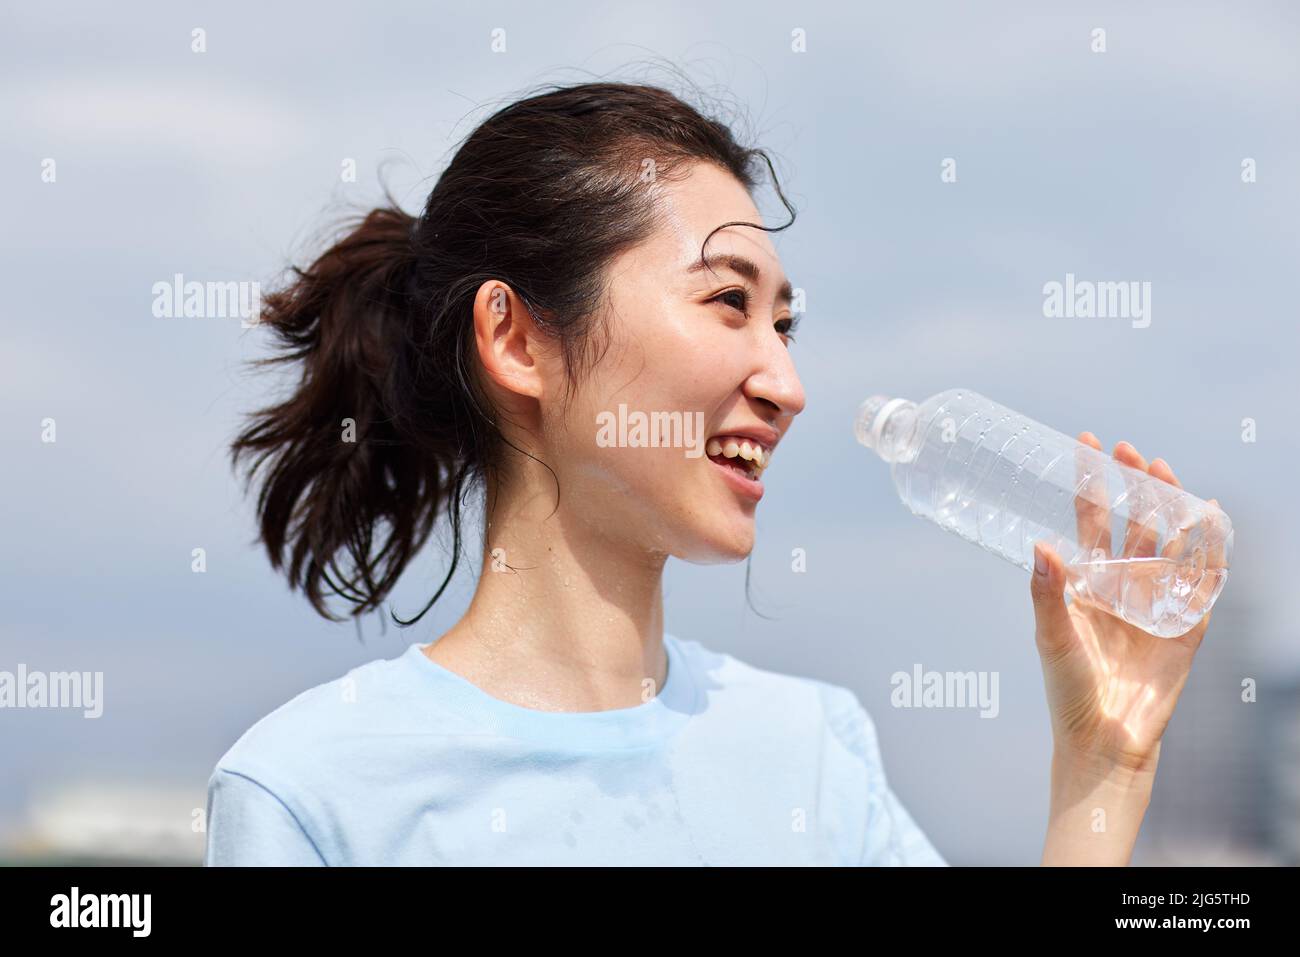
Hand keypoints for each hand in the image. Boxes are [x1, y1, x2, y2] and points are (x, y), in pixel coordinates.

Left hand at [1029, 433, 1221, 780]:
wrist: (1103, 740)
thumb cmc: (1067, 690)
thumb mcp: (1051, 637)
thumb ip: (1047, 592)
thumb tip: (1040, 544)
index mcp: (1087, 584)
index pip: (1091, 522)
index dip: (1092, 484)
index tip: (1087, 443)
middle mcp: (1122, 587)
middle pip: (1134, 524)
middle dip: (1135, 486)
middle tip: (1132, 451)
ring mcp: (1155, 605)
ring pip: (1169, 544)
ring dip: (1171, 509)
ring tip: (1167, 474)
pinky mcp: (1185, 629)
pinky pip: (1203, 584)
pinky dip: (1211, 553)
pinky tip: (1212, 521)